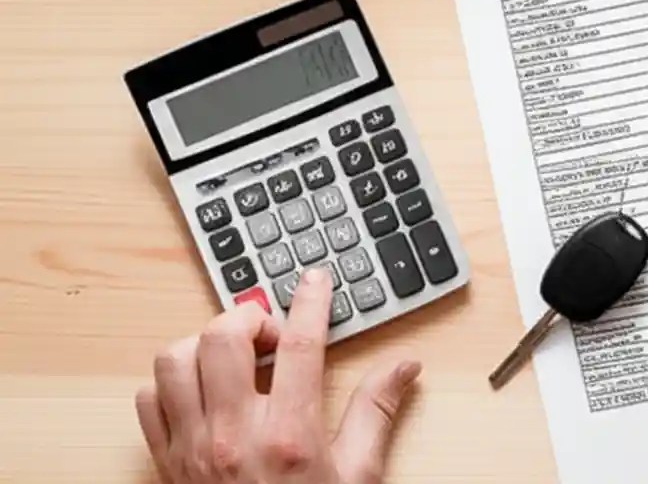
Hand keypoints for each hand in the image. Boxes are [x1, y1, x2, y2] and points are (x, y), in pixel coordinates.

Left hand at [135, 269, 421, 482]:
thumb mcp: (358, 476)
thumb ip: (376, 413)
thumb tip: (403, 367)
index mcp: (289, 436)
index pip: (299, 345)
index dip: (310, 302)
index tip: (316, 280)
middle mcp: (234, 435)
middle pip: (222, 339)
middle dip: (248, 319)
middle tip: (272, 332)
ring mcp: (193, 448)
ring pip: (175, 361)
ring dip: (204, 345)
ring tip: (234, 356)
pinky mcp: (167, 463)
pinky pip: (149, 400)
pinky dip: (171, 383)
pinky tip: (202, 390)